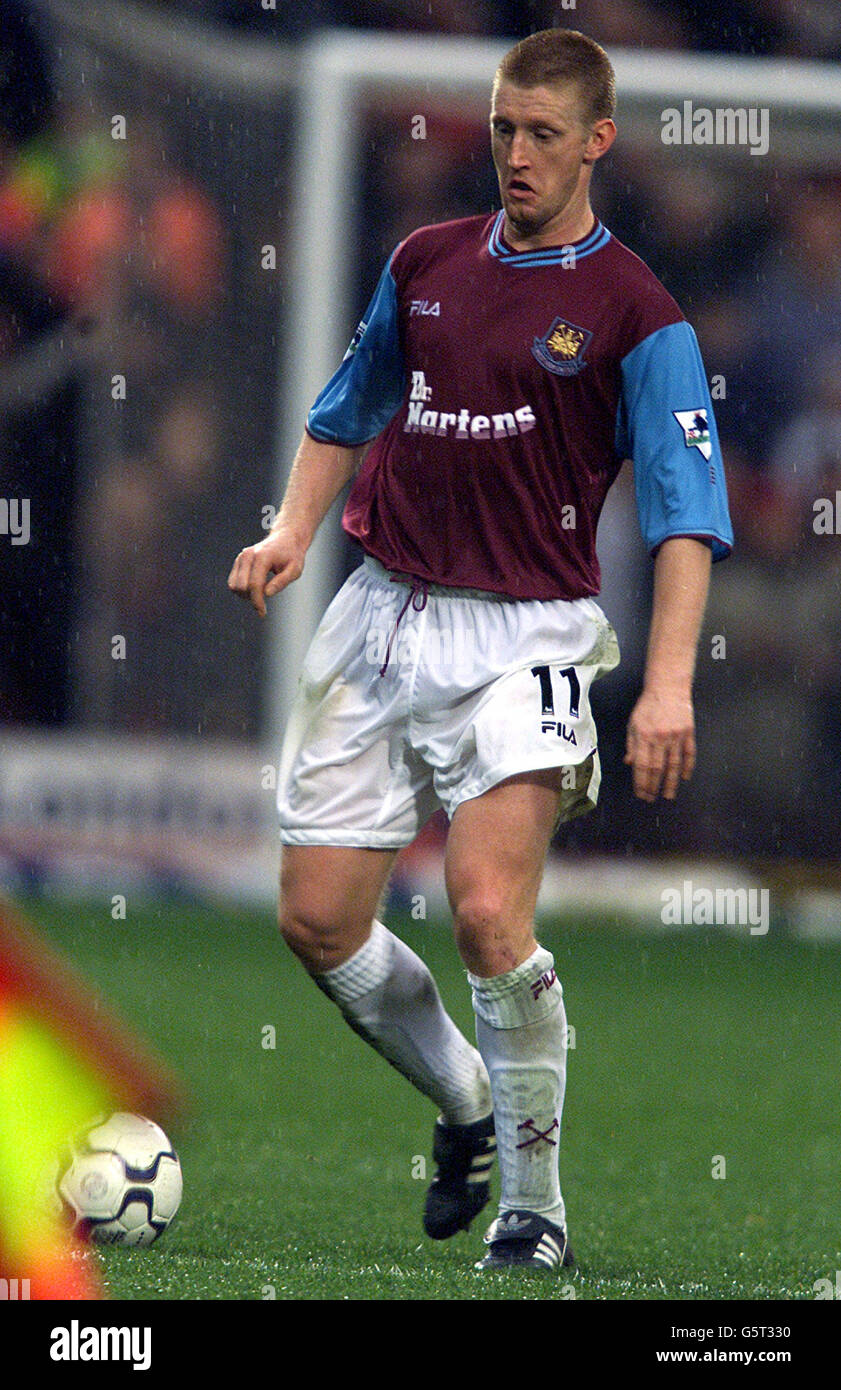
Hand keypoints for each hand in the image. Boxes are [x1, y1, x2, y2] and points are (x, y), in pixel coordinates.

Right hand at [227, 528, 304, 617]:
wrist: (285, 539)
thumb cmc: (292, 556)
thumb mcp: (295, 569)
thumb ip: (282, 581)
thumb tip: (266, 594)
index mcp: (262, 556)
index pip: (254, 584)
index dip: (257, 601)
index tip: (262, 613)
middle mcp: (248, 556)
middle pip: (241, 586)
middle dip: (252, 598)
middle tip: (265, 602)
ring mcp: (241, 557)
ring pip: (234, 585)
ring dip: (245, 595)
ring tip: (261, 593)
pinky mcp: (238, 561)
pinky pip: (233, 582)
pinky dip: (242, 590)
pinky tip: (255, 588)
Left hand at [624, 686, 695, 801]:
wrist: (668, 688)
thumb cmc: (648, 705)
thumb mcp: (633, 723)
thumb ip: (632, 744)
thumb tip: (630, 763)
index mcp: (644, 735)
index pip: (642, 765)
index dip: (641, 782)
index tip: (641, 794)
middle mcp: (660, 737)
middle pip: (657, 768)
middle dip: (654, 786)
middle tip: (652, 798)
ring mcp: (676, 735)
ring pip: (674, 765)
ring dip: (671, 783)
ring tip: (669, 795)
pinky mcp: (689, 732)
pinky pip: (689, 754)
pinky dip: (688, 767)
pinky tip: (684, 778)